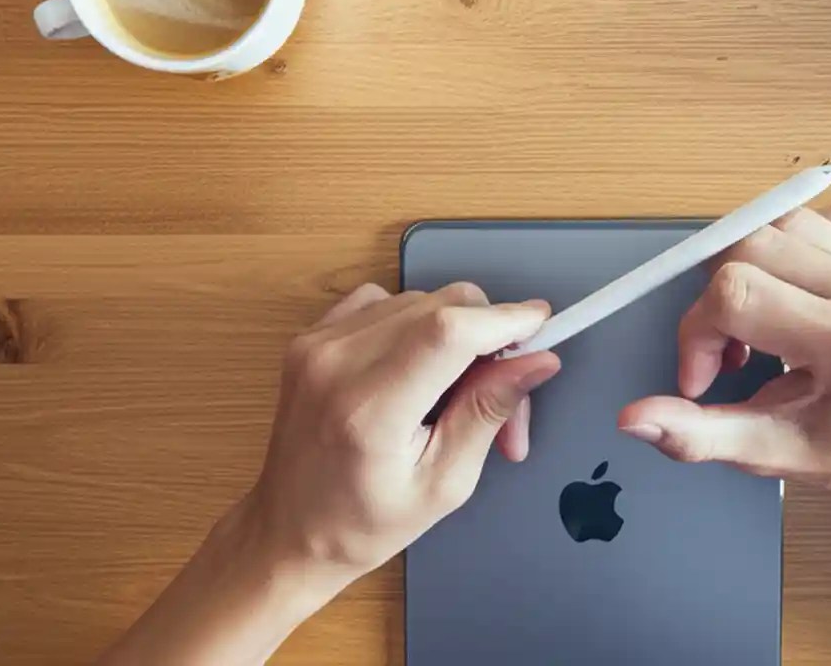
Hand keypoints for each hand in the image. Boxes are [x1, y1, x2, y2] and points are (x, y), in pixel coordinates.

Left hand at [246, 282, 560, 576]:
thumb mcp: (444, 484)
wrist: (289, 529)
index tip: (541, 325)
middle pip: (441, 304)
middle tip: (503, 393)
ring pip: (420, 299)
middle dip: (489, 338)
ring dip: (456, 335)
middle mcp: (337, 364)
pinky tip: (417, 369)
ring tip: (456, 395)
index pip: (450, 332)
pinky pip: (386, 302)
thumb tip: (536, 361)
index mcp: (370, 410)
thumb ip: (489, 412)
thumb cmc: (363, 522)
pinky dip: (416, 326)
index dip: (505, 320)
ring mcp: (318, 344)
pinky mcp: (312, 335)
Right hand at [618, 197, 830, 508]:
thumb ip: (698, 434)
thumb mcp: (772, 453)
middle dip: (717, 299)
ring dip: (751, 268)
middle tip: (732, 354)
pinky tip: (797, 289)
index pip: (734, 294)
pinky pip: (829, 214)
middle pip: (749, 245)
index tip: (703, 378)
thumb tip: (634, 419)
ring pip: (780, 223)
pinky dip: (797, 241)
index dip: (697, 333)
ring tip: (761, 325)